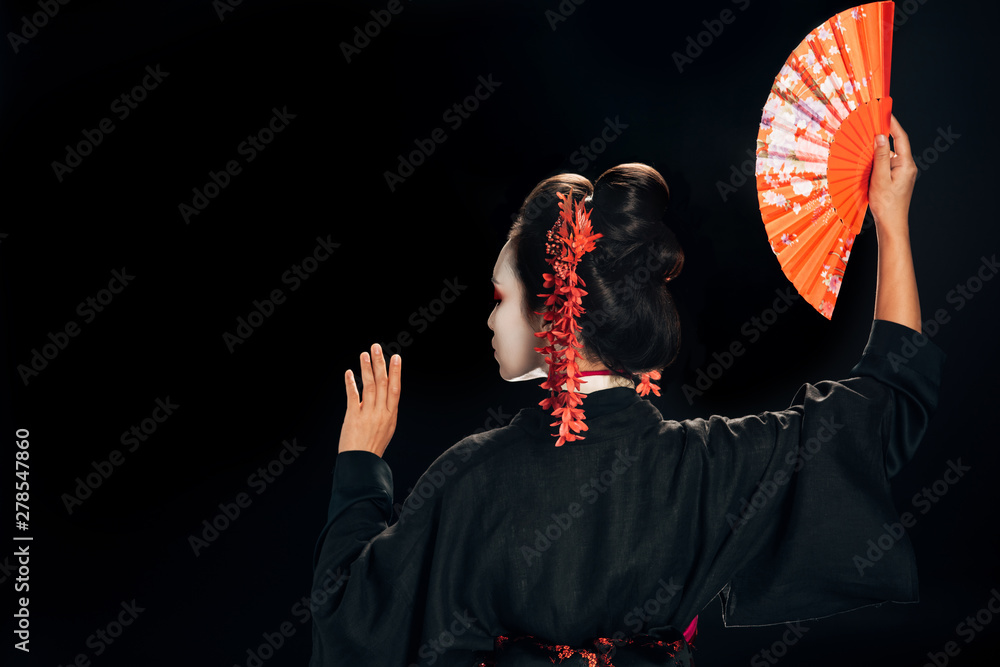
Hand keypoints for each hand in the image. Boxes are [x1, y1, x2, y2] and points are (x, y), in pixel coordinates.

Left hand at [338, 343, 400, 456]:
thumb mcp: (386, 428)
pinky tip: (348, 372)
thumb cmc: (373, 447)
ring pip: (368, 387)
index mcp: (391, 415)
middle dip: (380, 363)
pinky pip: (352, 397)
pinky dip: (350, 383)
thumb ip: (385, 410)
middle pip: (382, 383)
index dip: (396, 372)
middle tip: (377, 347)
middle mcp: (381, 413)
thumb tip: (383, 393)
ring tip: (364, 354)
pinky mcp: (353, 417)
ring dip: (366, 369)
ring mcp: (368, 415)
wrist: (361, 464)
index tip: (396, 357)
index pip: (395, 389)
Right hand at [868, 113, 917, 238]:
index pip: (901, 138)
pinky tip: (867, 164)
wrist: (891, 223)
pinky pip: (886, 165)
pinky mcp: (896, 180)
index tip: (885, 114)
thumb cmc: (886, 204)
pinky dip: (877, 162)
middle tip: (871, 126)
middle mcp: (907, 167)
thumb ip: (880, 157)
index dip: (893, 124)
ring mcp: (902, 174)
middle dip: (883, 136)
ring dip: (878, 151)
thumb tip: (880, 137)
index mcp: (906, 165)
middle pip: (895, 146)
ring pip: (889, 156)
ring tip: (864, 146)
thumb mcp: (880, 178)